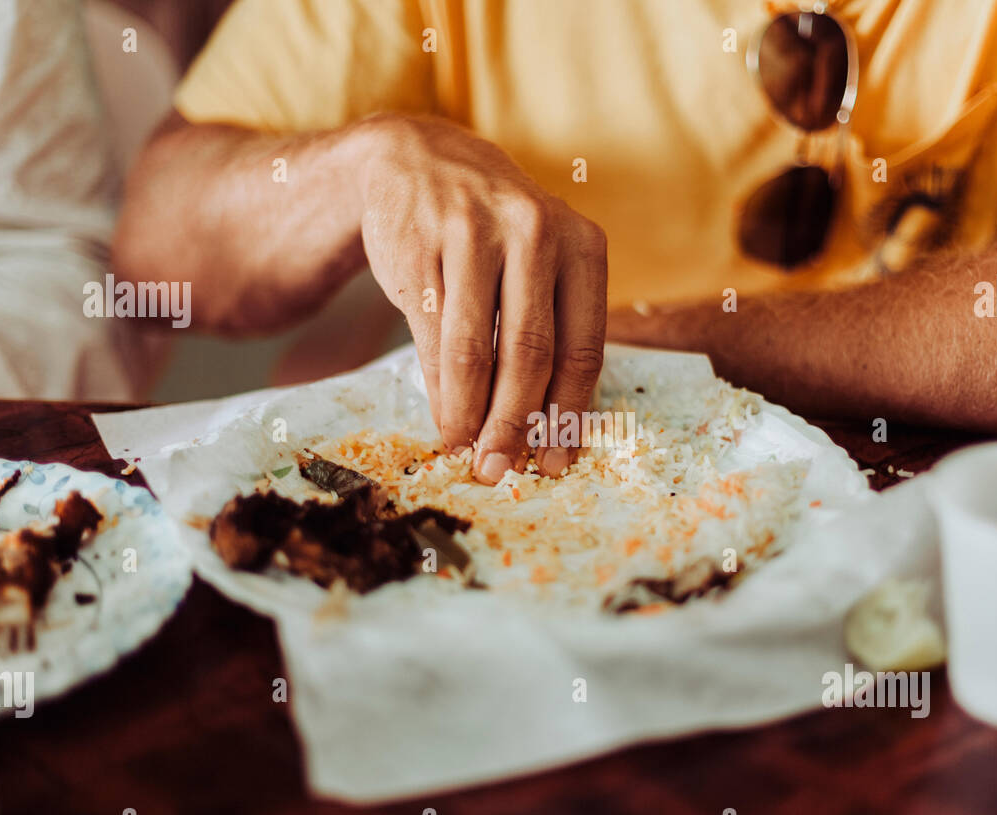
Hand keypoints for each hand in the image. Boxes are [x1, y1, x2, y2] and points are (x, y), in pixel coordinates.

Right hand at [357, 114, 606, 482]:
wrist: (413, 162)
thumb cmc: (491, 234)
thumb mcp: (538, 264)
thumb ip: (548, 333)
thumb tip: (543, 432)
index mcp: (582, 244)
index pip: (583, 347)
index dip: (569, 414)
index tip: (555, 461)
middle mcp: (534, 231)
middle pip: (531, 354)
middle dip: (516, 424)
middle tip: (501, 470)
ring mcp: (473, 234)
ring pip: (476, 351)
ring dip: (470, 414)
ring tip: (468, 452)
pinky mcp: (420, 246)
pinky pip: (432, 336)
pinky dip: (438, 389)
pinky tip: (444, 417)